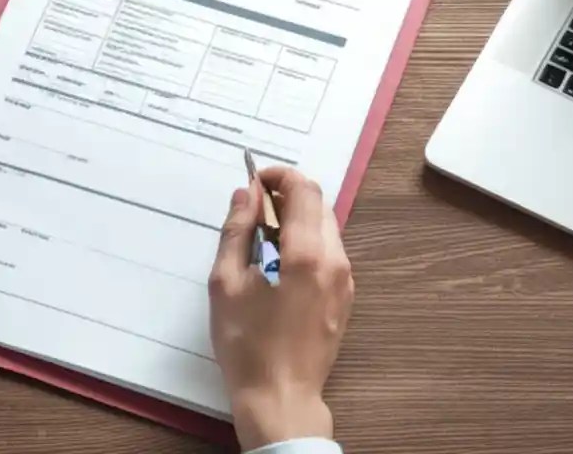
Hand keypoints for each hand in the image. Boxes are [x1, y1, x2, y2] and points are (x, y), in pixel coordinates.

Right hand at [209, 167, 353, 449]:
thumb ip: (236, 232)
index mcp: (305, 254)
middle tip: (255, 206)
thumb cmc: (247, 345)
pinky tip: (281, 262)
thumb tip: (244, 195)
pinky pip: (330, 252)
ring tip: (264, 236)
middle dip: (288, 194)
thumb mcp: (225, 284)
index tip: (254, 181)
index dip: (279, 175)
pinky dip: (308, 242)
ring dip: (298, 218)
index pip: (303, 190)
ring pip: (327, 226)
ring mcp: (345, 279)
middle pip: (319, 203)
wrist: (282, 397)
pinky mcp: (346, 296)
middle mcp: (334, 260)